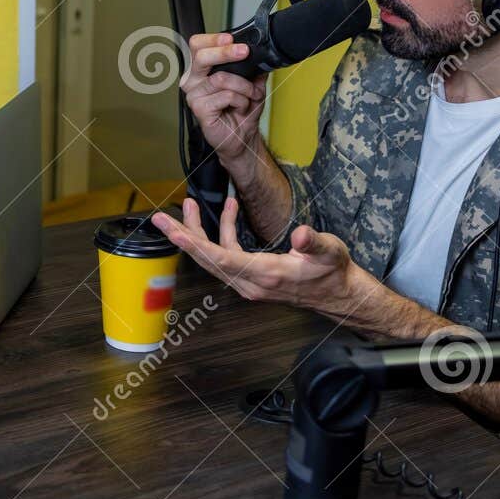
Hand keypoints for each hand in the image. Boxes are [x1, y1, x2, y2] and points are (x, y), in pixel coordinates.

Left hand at [150, 196, 373, 319]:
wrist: (338, 294)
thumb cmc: (333, 272)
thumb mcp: (329, 252)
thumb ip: (312, 243)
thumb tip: (300, 235)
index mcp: (266, 274)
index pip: (222, 259)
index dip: (196, 244)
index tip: (174, 232)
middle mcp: (251, 282)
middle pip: (208, 259)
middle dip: (182, 237)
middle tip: (161, 218)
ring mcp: (248, 282)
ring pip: (213, 257)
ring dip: (200, 232)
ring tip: (190, 204)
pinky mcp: (250, 278)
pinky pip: (227, 255)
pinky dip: (222, 233)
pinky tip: (228, 211)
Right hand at [181, 31, 268, 169]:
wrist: (243, 134)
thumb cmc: (242, 109)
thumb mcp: (253, 81)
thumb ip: (253, 65)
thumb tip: (260, 52)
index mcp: (201, 69)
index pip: (197, 45)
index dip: (212, 39)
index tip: (230, 38)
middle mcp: (194, 80)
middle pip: (201, 56)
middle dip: (225, 52)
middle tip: (243, 52)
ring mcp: (194, 95)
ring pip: (221, 78)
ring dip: (244, 87)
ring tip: (250, 96)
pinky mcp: (199, 108)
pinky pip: (225, 95)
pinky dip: (240, 100)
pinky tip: (240, 107)